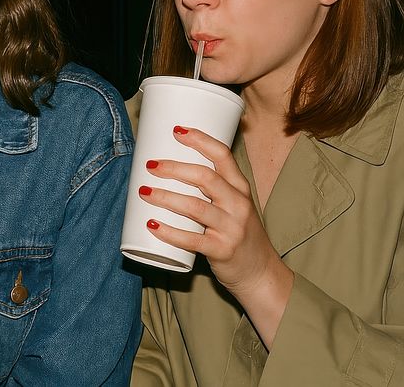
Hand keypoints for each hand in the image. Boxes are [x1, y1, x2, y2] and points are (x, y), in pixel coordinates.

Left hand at [141, 125, 292, 346]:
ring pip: (195, 207)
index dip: (200, 140)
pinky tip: (152, 224)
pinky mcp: (222, 251)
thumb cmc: (237, 233)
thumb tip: (165, 168)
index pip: (223, 156)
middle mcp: (239, 205)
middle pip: (205, 178)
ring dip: (165, 196)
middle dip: (174, 168)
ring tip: (144, 191)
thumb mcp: (233, 205)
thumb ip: (209, 189)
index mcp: (240, 189)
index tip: (176, 130)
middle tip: (151, 165)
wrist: (259, 272)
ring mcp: (232, 228)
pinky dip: (169, 232)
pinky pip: (191, 240)